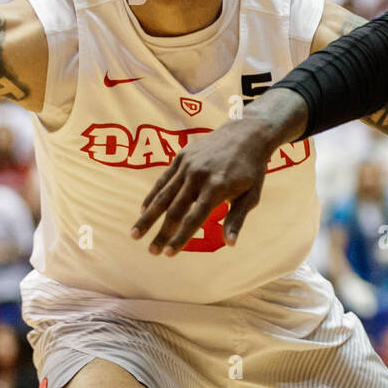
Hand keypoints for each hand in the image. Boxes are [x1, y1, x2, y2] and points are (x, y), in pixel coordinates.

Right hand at [130, 116, 275, 254]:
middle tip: (152, 252)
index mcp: (217, 187)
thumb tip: (230, 244)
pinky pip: (163, 180)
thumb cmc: (252, 169)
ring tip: (135, 235)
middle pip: (175, 210)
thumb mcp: (251, 195)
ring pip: (163, 196)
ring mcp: (188, 165)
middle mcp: (199, 176)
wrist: (246, 133)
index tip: (168, 254)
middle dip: (162, 233)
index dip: (180, 238)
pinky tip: (143, 211)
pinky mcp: (181, 157)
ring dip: (148, 218)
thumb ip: (237, 219)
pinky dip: (152, 196)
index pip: (194, 218)